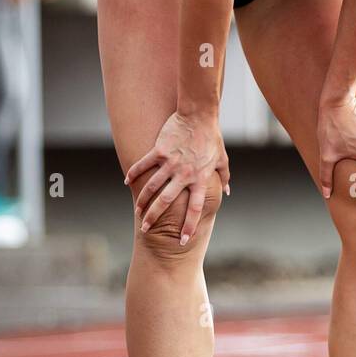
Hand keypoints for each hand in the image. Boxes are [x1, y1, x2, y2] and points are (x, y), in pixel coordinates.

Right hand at [124, 111, 230, 243]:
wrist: (199, 116)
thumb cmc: (212, 138)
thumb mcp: (222, 159)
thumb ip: (224, 177)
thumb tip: (228, 191)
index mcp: (200, 179)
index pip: (195, 208)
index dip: (189, 225)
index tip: (183, 240)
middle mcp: (184, 174)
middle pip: (167, 202)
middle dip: (154, 218)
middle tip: (145, 230)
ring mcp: (170, 163)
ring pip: (151, 187)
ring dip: (142, 201)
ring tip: (137, 211)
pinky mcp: (159, 151)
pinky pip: (143, 166)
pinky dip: (133, 174)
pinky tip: (127, 183)